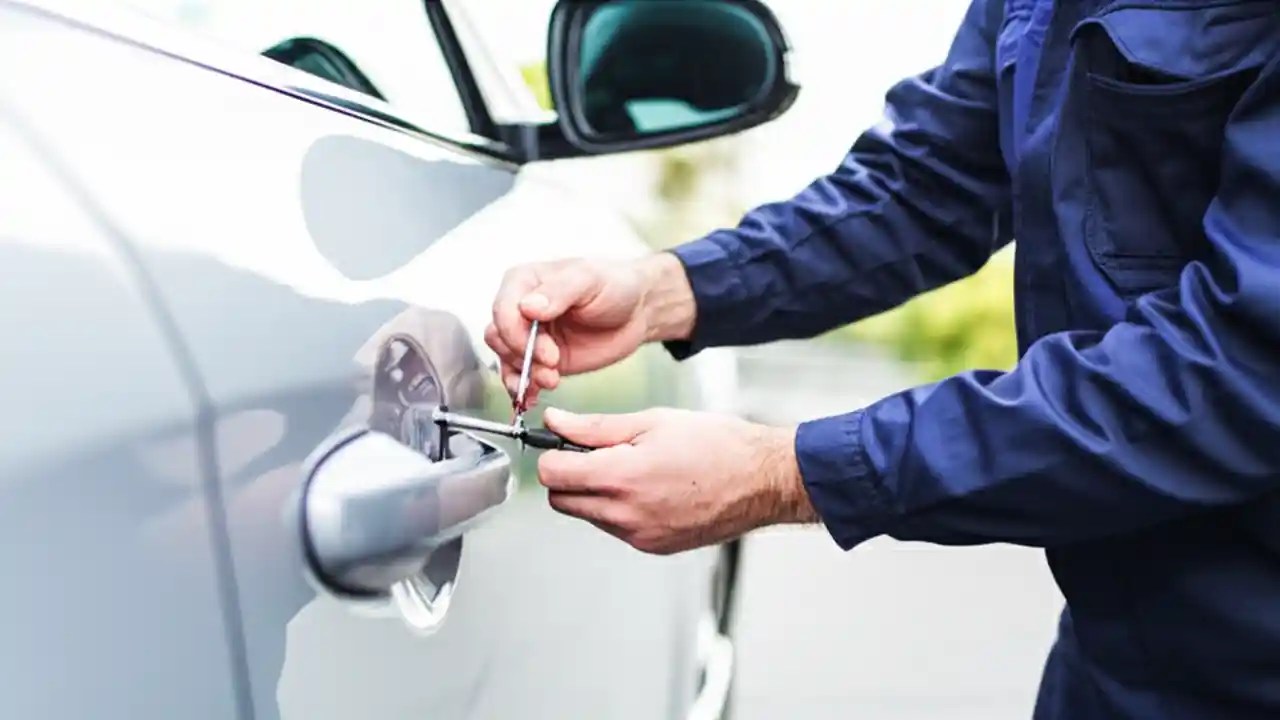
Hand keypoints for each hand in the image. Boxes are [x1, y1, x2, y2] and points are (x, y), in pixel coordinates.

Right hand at [485, 254, 694, 405]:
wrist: (636, 311)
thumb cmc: (614, 285)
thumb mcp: (589, 279)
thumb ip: (558, 291)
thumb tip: (528, 307)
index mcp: (524, 282)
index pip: (503, 311)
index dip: (519, 335)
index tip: (547, 350)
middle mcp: (520, 309)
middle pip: (499, 337)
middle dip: (523, 356)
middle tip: (553, 364)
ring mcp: (529, 337)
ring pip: (505, 359)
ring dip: (524, 376)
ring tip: (551, 379)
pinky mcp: (539, 361)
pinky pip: (519, 378)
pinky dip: (524, 390)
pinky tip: (536, 395)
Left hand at [536, 407, 818, 553]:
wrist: (762, 480)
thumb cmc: (717, 445)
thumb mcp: (652, 421)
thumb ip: (595, 426)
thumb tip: (556, 422)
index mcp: (620, 478)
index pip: (551, 475)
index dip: (552, 454)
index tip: (563, 443)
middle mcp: (625, 514)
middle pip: (562, 501)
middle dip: (569, 476)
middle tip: (597, 453)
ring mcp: (639, 536)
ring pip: (589, 515)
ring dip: (595, 493)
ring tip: (633, 467)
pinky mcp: (653, 546)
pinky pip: (617, 528)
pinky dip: (620, 509)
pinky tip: (650, 487)